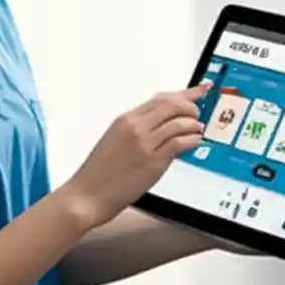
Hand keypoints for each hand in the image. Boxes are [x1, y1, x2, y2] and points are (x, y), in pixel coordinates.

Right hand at [61, 82, 212, 228]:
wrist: (86, 196)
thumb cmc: (98, 173)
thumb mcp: (114, 140)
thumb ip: (138, 130)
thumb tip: (163, 124)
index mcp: (125, 119)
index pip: (160, 99)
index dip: (184, 93)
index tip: (198, 89)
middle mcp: (135, 127)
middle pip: (173, 105)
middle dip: (191, 106)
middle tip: (197, 113)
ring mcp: (145, 144)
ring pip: (180, 122)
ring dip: (194, 125)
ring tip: (197, 130)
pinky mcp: (153, 163)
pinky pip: (180, 143)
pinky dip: (192, 139)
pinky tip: (195, 142)